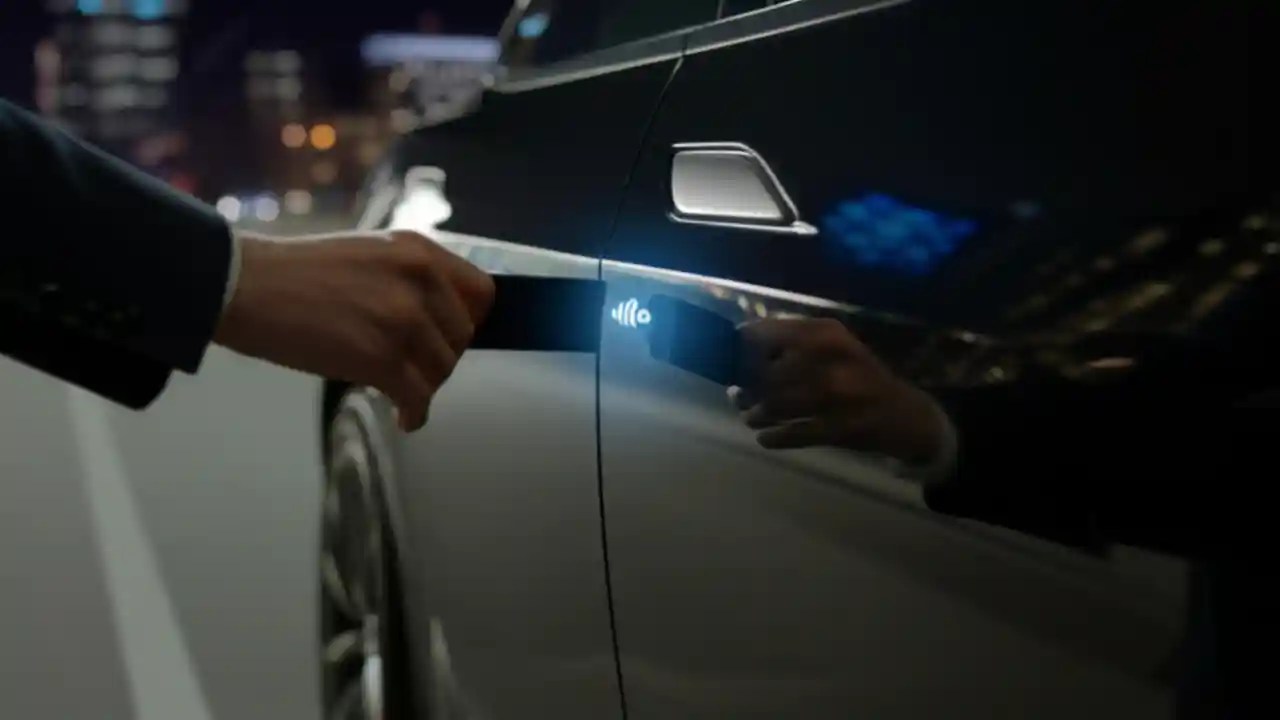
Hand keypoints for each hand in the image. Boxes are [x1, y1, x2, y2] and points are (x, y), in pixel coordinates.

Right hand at [213, 229, 494, 430]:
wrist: (244, 286)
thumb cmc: (297, 273)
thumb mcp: (370, 254)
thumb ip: (410, 279)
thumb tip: (440, 320)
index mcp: (419, 251)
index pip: (481, 293)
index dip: (469, 321)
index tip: (448, 337)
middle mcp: (420, 280)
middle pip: (462, 337)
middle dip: (441, 359)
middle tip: (415, 369)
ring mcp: (402, 318)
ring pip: (442, 370)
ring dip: (425, 387)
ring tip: (403, 391)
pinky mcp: (381, 357)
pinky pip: (419, 397)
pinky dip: (414, 413)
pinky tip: (404, 417)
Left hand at [732, 317, 947, 465]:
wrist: (905, 414)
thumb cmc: (859, 376)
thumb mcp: (833, 347)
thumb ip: (792, 342)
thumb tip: (737, 347)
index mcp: (825, 332)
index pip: (765, 334)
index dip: (740, 349)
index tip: (729, 360)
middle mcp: (831, 358)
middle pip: (765, 374)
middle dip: (745, 388)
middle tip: (737, 397)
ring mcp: (837, 395)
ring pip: (775, 405)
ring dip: (755, 414)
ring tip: (750, 417)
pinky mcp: (840, 428)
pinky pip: (793, 434)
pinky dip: (773, 438)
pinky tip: (766, 438)